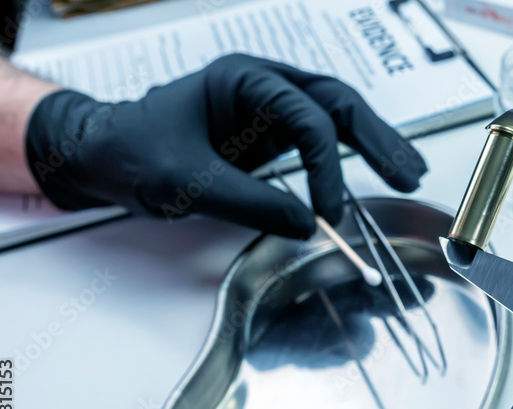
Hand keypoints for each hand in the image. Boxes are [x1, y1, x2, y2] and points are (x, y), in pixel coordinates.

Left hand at [25, 54, 427, 237]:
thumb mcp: (186, 180)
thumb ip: (250, 202)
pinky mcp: (272, 137)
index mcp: (243, 79)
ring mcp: (270, 110)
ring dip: (375, 144)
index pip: (306, 116)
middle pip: (338, 103)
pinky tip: (376, 173)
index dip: (326, 166)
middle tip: (407, 173)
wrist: (103, 156)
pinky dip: (352, 159)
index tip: (330, 211)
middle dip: (377, 138)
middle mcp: (264, 87)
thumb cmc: (132, 152)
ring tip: (409, 172)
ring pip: (338, 117)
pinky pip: (323, 142)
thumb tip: (307, 226)